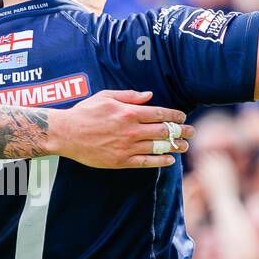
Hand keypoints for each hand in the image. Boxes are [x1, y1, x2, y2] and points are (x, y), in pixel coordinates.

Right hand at [51, 90, 191, 168]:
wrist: (66, 133)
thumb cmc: (85, 113)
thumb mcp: (106, 96)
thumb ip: (130, 96)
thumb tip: (150, 96)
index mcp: (129, 112)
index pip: (160, 114)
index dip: (175, 115)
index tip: (183, 117)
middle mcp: (132, 130)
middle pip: (164, 131)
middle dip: (181, 131)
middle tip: (191, 131)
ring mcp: (127, 147)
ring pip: (158, 147)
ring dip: (175, 146)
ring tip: (185, 146)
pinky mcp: (121, 161)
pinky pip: (146, 162)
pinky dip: (160, 161)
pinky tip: (170, 160)